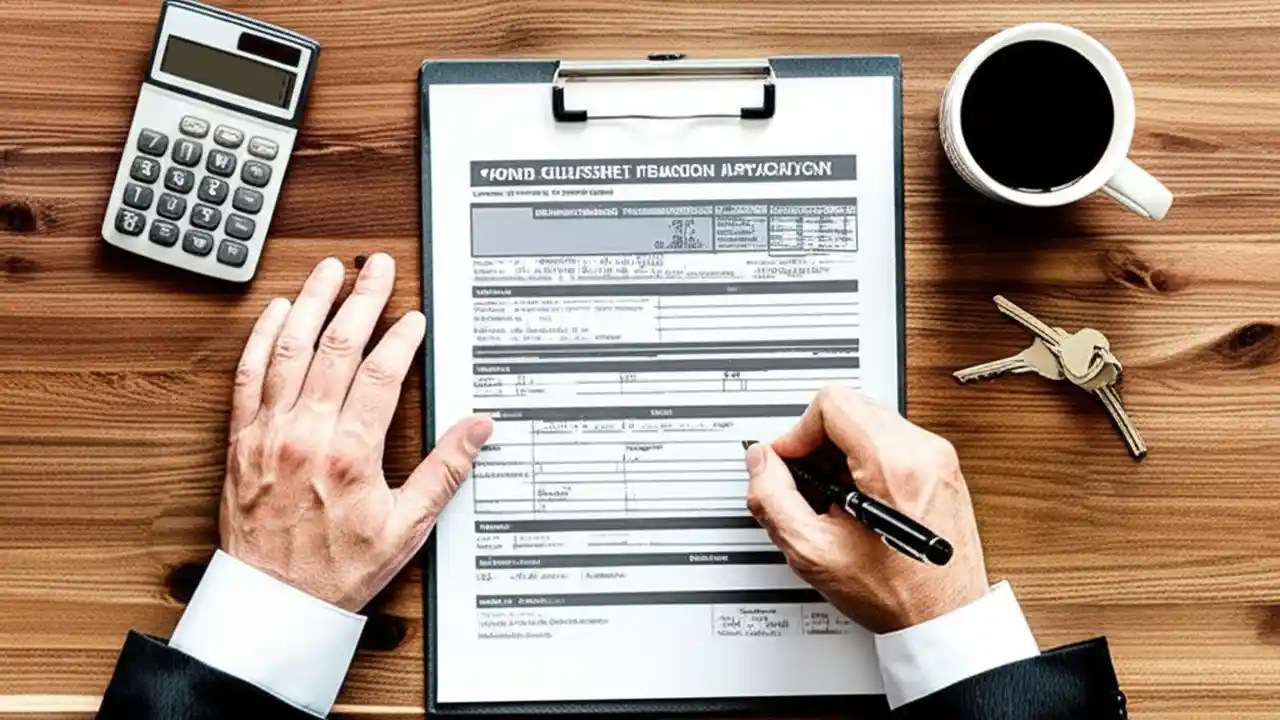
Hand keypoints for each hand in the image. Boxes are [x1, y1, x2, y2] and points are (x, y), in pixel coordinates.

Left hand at [221, 254, 492, 611]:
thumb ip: (445, 472)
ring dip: (311, 304)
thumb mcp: (406, 528)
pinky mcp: (240, 440)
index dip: (400, 337)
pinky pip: (247, 376)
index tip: (413, 318)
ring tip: (328, 271)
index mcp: (351, 455)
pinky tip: (277, 312)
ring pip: (289, 350)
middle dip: (360, 300)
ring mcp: (268, 433)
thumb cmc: (338, 569)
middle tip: (375, 267)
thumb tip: (478, 429)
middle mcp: (306, 435)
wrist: (273, 601)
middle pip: (337, 348)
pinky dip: (260, 339)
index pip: (381, 374)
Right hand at [745, 386, 986, 632]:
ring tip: (831, 497)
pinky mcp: (941, 468)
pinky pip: (891, 440)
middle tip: (805, 481)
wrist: (947, 618)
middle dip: (817, 440)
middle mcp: (924, 451)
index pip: (832, 403)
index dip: (797, 431)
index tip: (788, 462)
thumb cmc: (896, 595)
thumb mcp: (814, 553)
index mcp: (895, 465)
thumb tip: (761, 463)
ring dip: (838, 451)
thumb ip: (774, 499)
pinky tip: (855, 500)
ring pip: (869, 421)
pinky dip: (863, 459)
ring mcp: (938, 457)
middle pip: (851, 406)